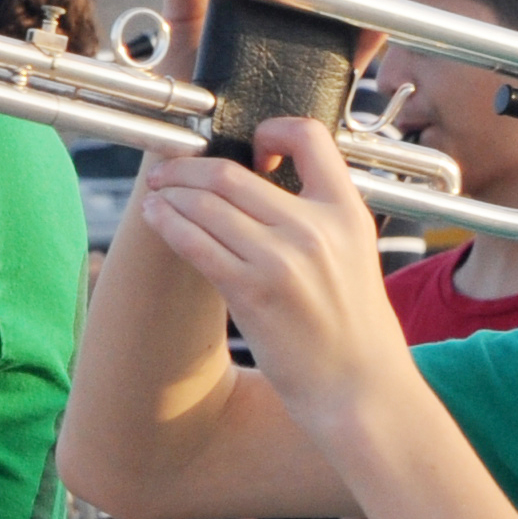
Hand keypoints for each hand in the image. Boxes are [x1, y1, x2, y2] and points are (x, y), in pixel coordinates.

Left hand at [126, 119, 409, 431]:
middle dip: (187, 167)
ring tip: (155, 194)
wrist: (361, 390)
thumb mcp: (357, 256)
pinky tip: (156, 218)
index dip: (271, 128)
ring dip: (170, 193)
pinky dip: (168, 224)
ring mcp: (281, 259)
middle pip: (231, 173)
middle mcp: (315, 227)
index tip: (249, 145)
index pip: (310, 136)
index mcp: (347, 211)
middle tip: (167, 172)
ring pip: (205, 203)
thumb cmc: (355, 330)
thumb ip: (322, 220)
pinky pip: (196, 243)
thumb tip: (269, 193)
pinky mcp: (252, 292)